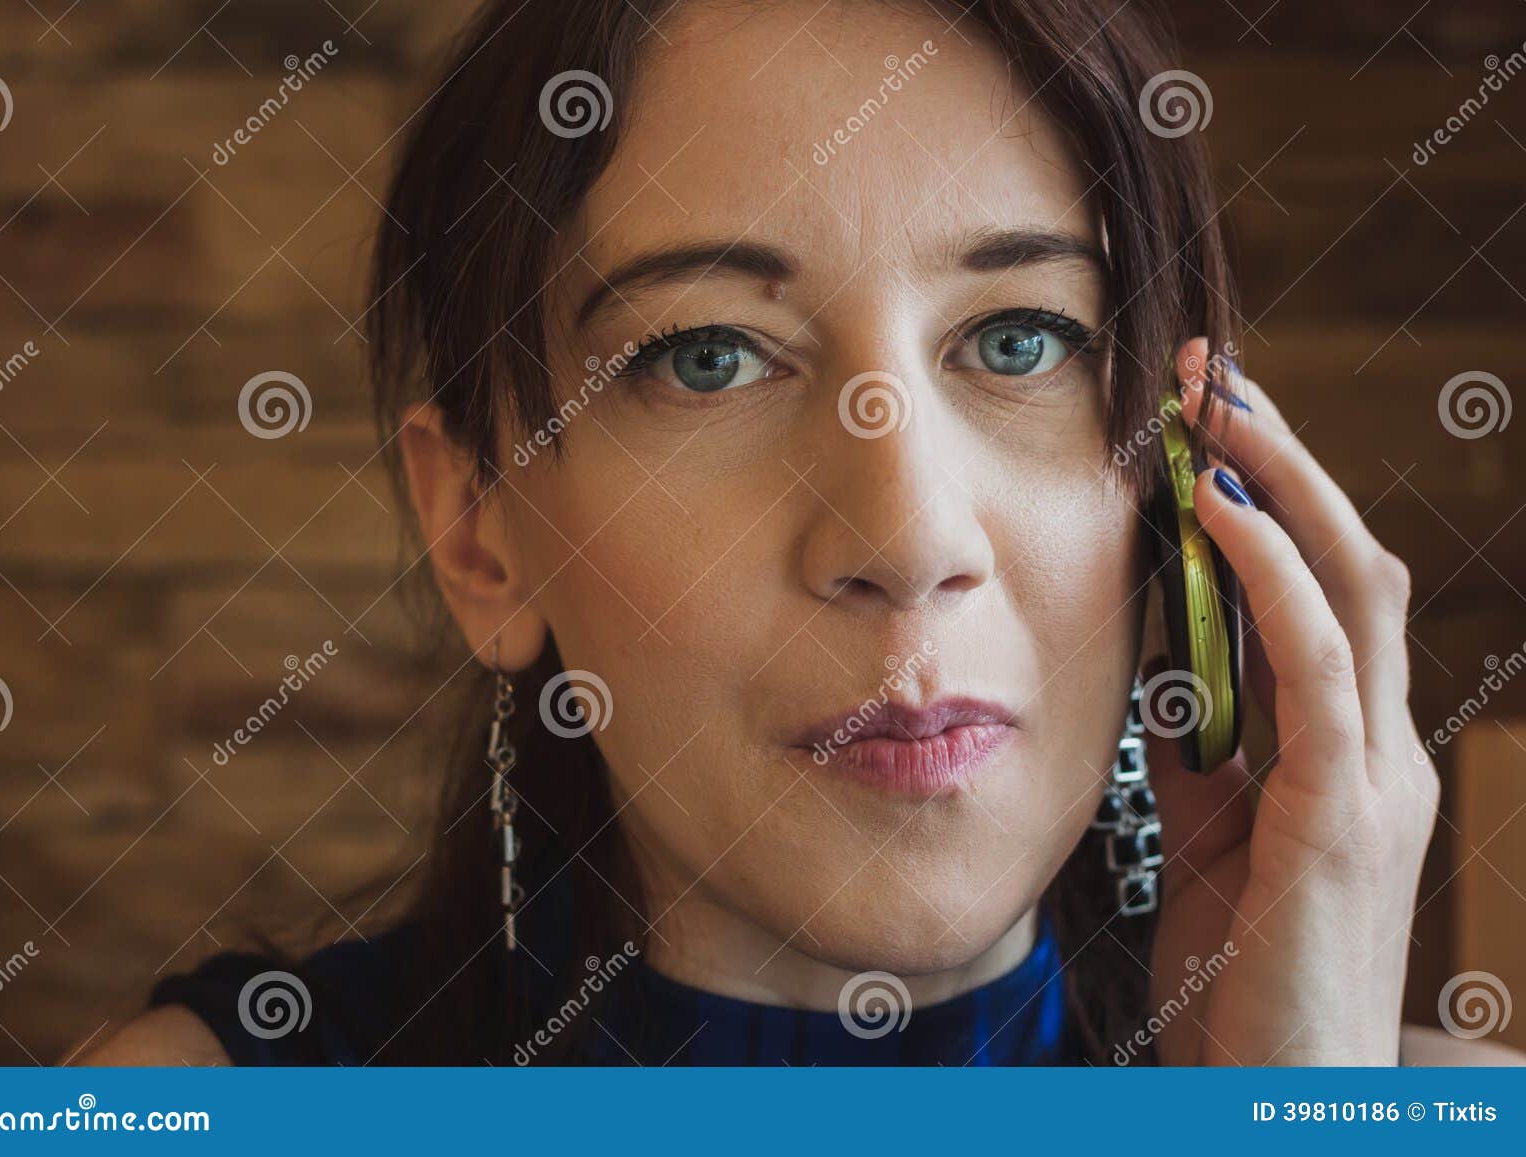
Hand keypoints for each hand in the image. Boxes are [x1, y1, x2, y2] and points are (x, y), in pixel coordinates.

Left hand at [1141, 337, 1437, 1065]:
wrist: (1275, 1092)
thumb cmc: (1246, 976)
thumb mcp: (1210, 844)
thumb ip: (1201, 761)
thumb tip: (1168, 685)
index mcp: (1347, 749)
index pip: (1323, 592)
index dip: (1274, 499)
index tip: (1206, 426)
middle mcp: (1380, 747)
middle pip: (1351, 561)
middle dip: (1284, 459)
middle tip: (1213, 377)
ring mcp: (1377, 775)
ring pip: (1353, 587)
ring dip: (1284, 484)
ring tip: (1218, 408)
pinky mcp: (1347, 812)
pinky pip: (1317, 664)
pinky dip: (1274, 575)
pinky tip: (1221, 513)